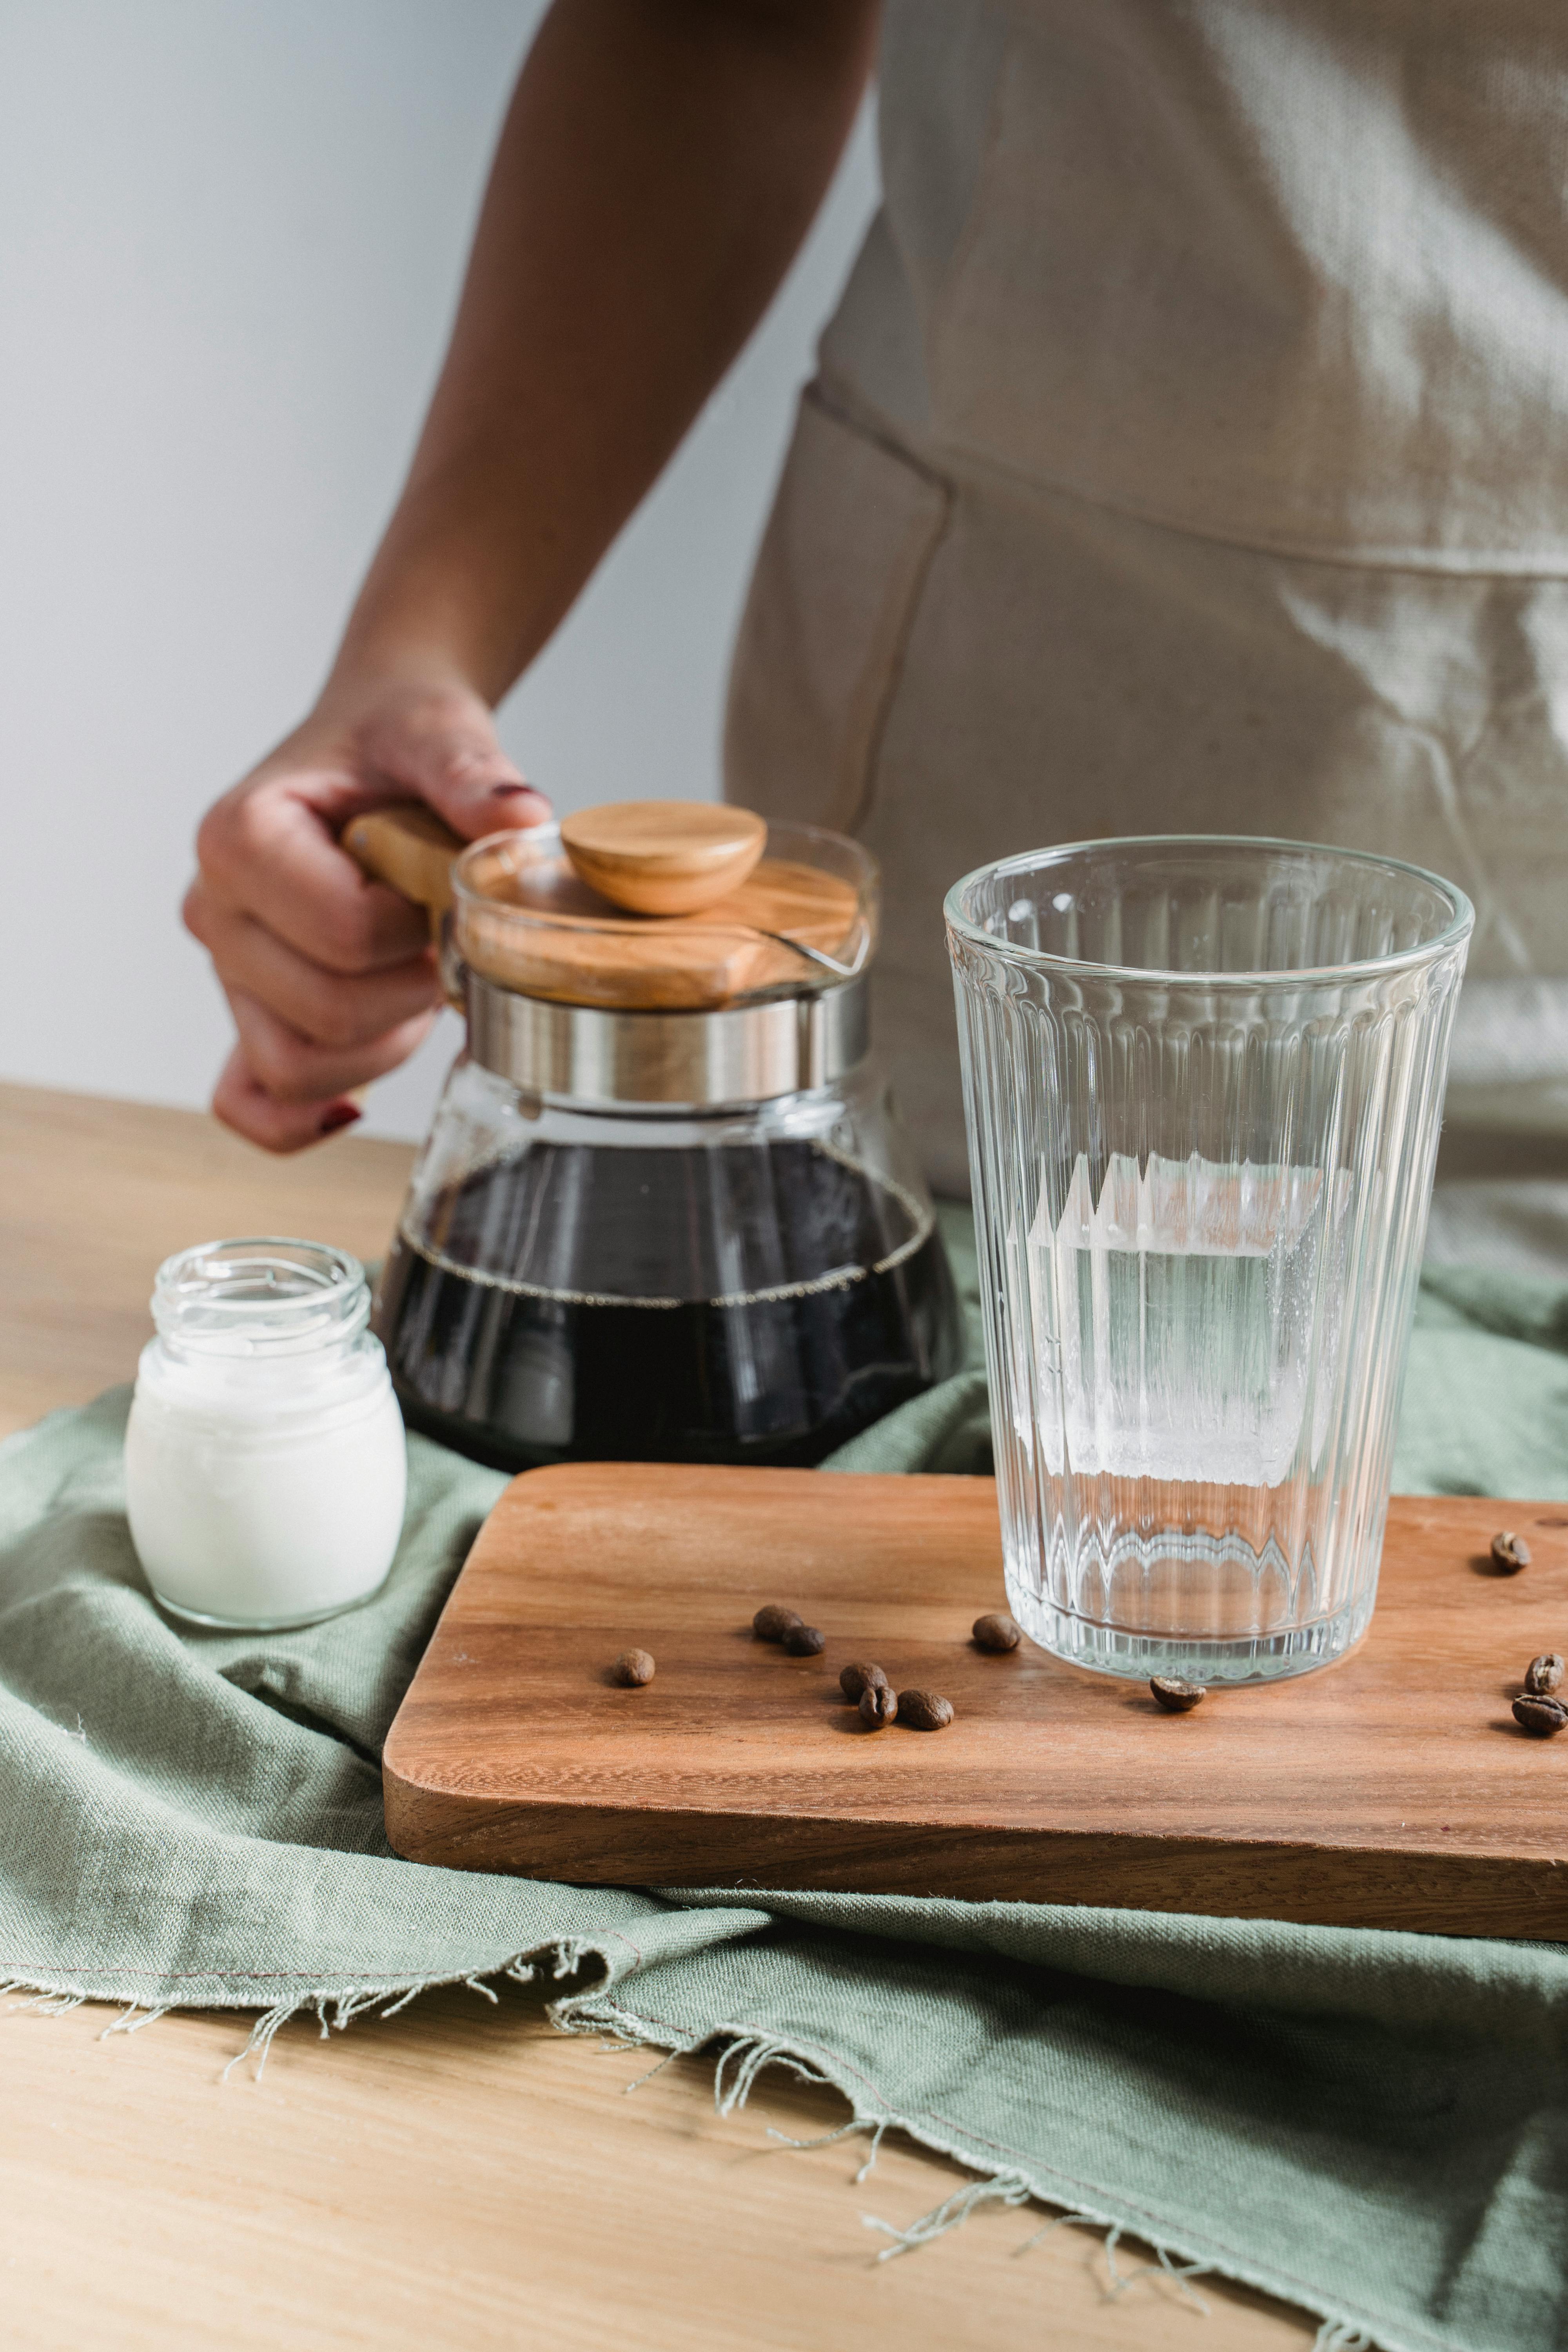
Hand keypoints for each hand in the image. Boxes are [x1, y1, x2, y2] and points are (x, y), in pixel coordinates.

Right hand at [185, 675, 549, 1150]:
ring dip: (381, 1045)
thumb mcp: (436, 733)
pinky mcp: (252, 1014)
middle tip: (444, 940)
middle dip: (409, 989)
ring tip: (415, 978)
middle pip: (323, 1013)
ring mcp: (230, 972)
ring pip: (297, 1068)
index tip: (442, 890)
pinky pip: (252, 1102)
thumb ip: (472, 774)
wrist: (372, 743)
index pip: (341, 933)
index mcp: (239, 838)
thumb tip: (521, 819)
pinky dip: (306, 1116)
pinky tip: (360, 1099)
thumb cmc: (392, 740)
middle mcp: (216, 911)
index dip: (417, 929)